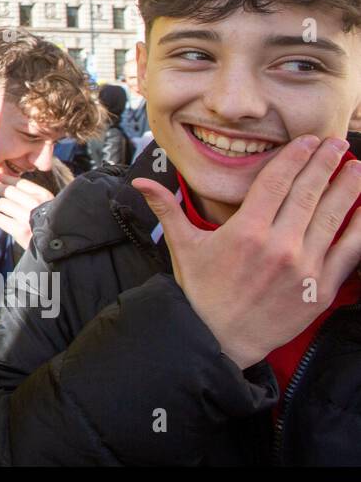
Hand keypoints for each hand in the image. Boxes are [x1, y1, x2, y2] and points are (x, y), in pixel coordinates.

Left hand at [0, 172, 55, 248]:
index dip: (7, 179)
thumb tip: (13, 187)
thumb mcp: (51, 207)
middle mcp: (36, 204)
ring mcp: (27, 217)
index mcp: (45, 196)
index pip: (22, 183)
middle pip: (9, 191)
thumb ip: (36, 198)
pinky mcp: (20, 231)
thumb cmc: (53, 227)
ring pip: (2, 204)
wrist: (57, 248)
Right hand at [134, 135, 360, 368]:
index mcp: (246, 231)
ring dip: (348, 187)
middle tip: (337, 142)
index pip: (277, 182)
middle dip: (326, 163)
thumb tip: (141, 182)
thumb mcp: (183, 247)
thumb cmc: (200, 292)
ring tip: (358, 167)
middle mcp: (279, 245)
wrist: (219, 340)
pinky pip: (349, 251)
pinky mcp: (321, 289)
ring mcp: (305, 267)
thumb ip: (167, 208)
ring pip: (333, 217)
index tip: (307, 141)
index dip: (294, 157)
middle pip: (309, 193)